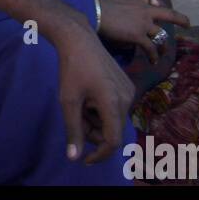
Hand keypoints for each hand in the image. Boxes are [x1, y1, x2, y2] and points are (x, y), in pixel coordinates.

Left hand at [54, 24, 135, 164]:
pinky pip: (116, 107)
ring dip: (96, 118)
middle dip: (93, 130)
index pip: (113, 141)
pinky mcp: (128, 85)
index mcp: (113, 103)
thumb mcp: (68, 101)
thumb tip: (74, 158)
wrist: (80, 40)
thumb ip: (74, 130)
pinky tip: (90, 93)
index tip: (85, 159)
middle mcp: (128, 99)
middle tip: (75, 114)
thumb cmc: (72, 69)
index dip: (99, 154)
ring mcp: (130, 91)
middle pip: (112, 130)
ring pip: (114, 119)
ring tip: (81, 100)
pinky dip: (102, 108)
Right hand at [97, 0, 190, 63]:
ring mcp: (144, 23)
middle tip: (188, 24)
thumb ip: (127, 3)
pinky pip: (150, 48)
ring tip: (164, 53)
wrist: (96, 11)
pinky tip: (153, 62)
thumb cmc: (99, 4)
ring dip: (164, 46)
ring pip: (161, 36)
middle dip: (180, 19)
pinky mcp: (139, 36)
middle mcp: (145, 10)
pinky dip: (153, 56)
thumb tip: (130, 10)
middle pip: (168, 14)